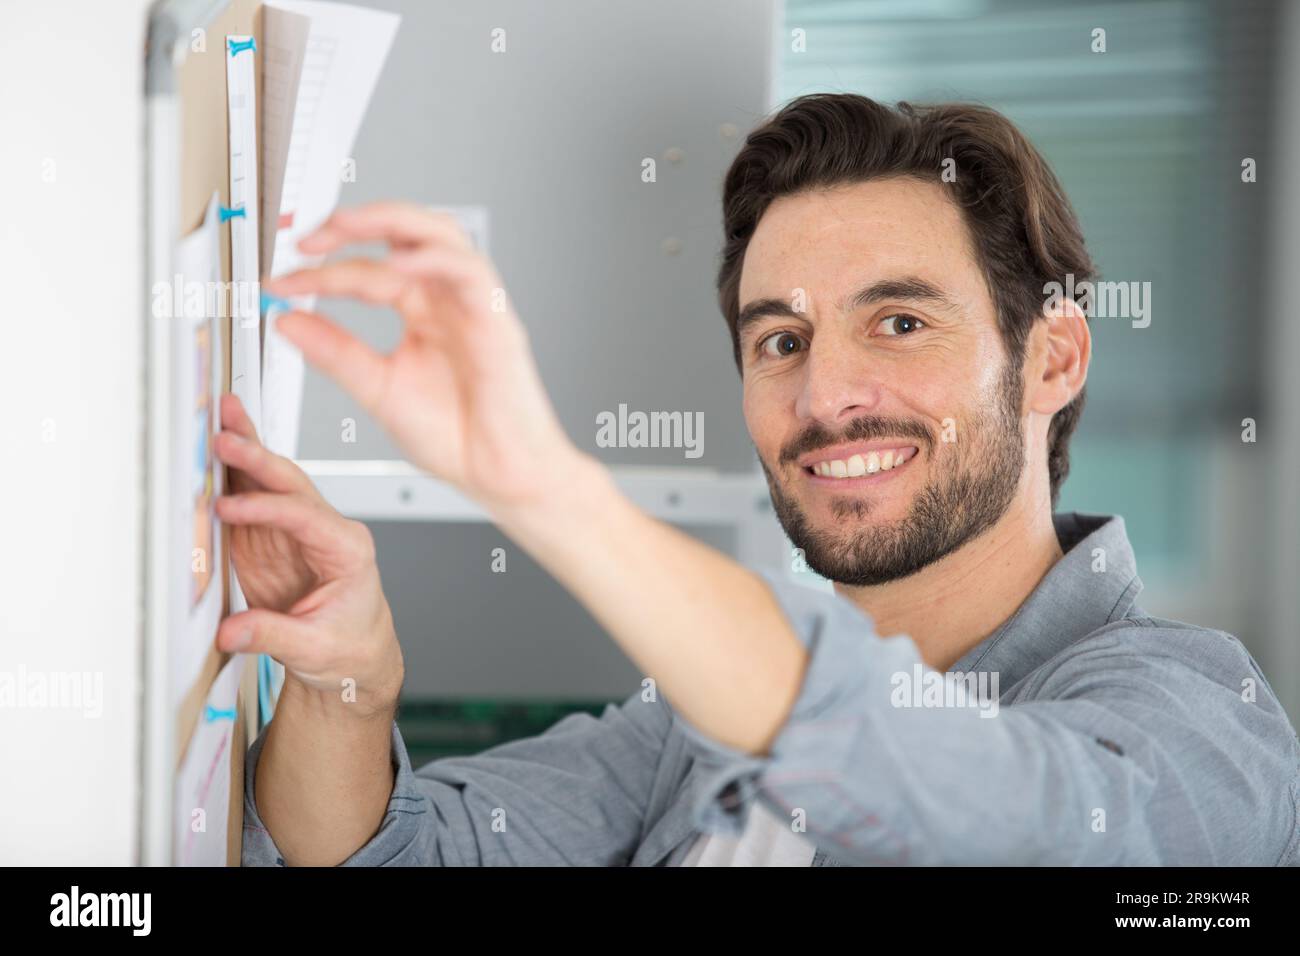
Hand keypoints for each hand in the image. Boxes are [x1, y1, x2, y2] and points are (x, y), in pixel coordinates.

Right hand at [213, 393, 402, 716]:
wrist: (355, 656)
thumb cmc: (350, 646)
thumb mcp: (315, 648)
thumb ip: (272, 635)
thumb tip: (231, 631)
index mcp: (348, 548)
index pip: (305, 515)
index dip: (265, 509)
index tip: (229, 509)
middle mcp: (324, 529)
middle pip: (290, 483)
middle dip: (257, 456)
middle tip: (224, 435)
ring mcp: (294, 530)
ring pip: (269, 481)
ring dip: (244, 451)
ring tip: (219, 419)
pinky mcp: (270, 539)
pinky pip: (248, 500)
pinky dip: (228, 477)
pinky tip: (209, 454)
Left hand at [265, 202, 587, 512]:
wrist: (498, 475)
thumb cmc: (458, 438)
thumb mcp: (378, 389)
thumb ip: (335, 353)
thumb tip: (287, 321)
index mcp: (423, 312)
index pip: (367, 271)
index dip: (320, 273)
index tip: (279, 286)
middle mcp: (448, 300)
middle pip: (405, 231)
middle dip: (352, 224)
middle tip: (306, 240)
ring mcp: (473, 304)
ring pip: (439, 233)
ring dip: (390, 220)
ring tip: (343, 228)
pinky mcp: (497, 319)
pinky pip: (469, 270)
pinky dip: (432, 258)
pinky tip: (396, 263)